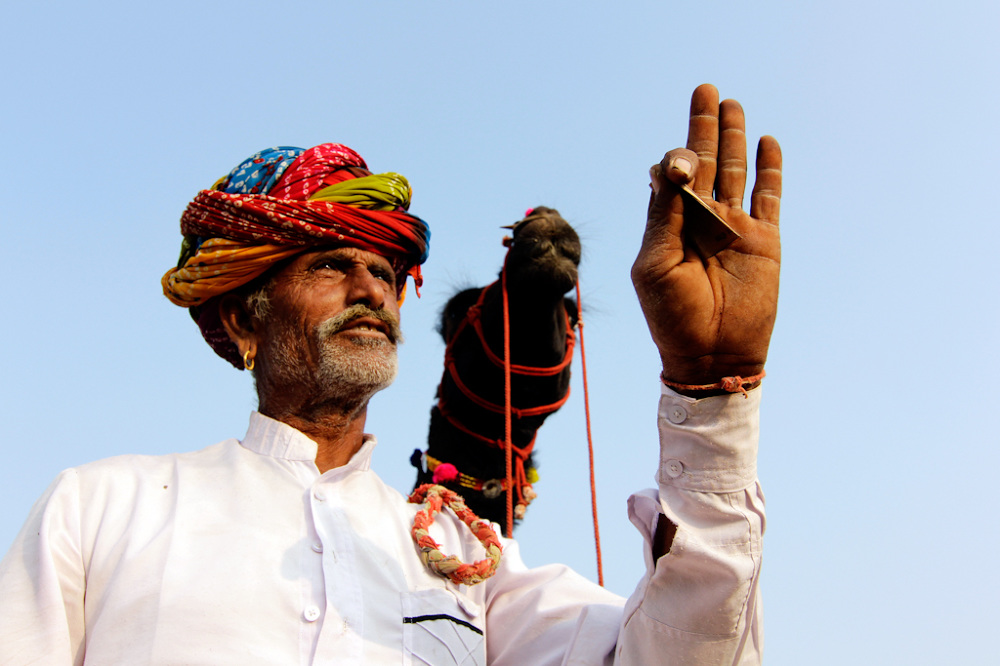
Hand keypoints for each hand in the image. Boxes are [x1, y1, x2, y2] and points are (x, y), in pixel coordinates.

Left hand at [631, 84, 781, 386]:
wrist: (712, 358)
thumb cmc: (673, 316)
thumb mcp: (655, 265)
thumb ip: (663, 216)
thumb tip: (665, 167)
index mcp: (669, 225)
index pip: (672, 176)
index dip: (676, 158)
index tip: (680, 158)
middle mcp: (701, 220)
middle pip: (704, 162)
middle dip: (703, 127)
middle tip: (705, 89)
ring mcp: (734, 228)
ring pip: (735, 171)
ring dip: (733, 138)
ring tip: (731, 104)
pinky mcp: (765, 240)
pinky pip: (768, 197)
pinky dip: (769, 170)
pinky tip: (766, 142)